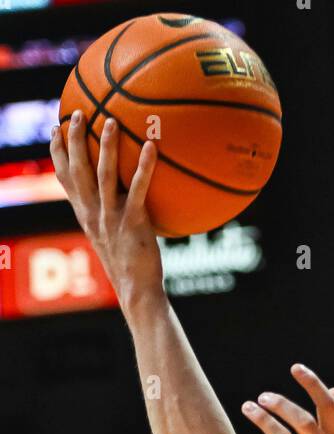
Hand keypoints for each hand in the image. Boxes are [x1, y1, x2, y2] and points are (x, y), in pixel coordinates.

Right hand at [50, 113, 163, 306]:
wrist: (136, 292)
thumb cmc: (128, 267)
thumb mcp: (110, 238)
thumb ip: (109, 216)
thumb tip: (121, 198)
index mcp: (85, 215)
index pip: (64, 179)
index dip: (57, 152)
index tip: (54, 130)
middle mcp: (93, 213)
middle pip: (77, 169)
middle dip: (75, 139)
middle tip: (76, 114)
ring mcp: (111, 217)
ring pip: (103, 175)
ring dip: (106, 146)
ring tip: (110, 121)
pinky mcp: (133, 223)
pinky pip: (139, 189)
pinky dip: (145, 167)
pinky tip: (152, 147)